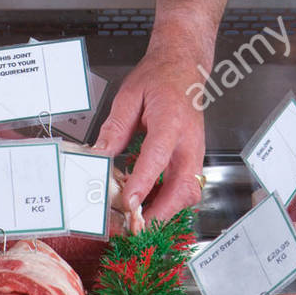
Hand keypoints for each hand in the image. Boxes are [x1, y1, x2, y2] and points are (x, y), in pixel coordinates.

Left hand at [94, 43, 205, 223]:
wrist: (185, 67)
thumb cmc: (160, 78)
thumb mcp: (129, 95)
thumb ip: (115, 127)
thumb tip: (100, 155)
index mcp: (171, 121)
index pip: (158, 158)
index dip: (143, 183)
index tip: (129, 203)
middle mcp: (189, 141)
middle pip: (182, 187)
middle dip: (160, 212)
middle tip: (135, 226)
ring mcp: (195, 152)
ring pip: (188, 194)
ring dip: (165, 211)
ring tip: (138, 219)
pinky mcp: (194, 160)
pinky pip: (185, 189)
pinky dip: (169, 202)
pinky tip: (148, 203)